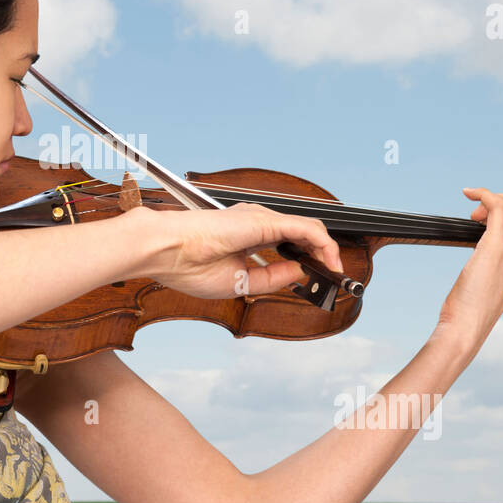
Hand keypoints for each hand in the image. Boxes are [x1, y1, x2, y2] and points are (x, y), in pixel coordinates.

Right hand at [145, 202, 343, 299]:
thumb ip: (271, 278)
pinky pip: (305, 229)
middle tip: (334, 277)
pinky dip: (324, 245)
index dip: (306, 263)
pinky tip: (331, 261)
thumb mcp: (239, 283)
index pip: (286, 247)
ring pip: (308, 230)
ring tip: (337, 271)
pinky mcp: (265, 220)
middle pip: (301, 235)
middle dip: (322, 255)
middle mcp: (255, 224)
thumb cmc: (188, 266)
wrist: (165, 251)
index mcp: (246, 238)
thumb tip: (300, 273)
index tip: (319, 281)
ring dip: (327, 250)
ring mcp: (261, 220)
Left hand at [435, 188, 502, 350]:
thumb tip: (484, 246)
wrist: (467, 327)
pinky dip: (483, 193)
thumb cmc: (472, 308)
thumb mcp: (494, 282)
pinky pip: (496, 205)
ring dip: (493, 196)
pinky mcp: (494, 247)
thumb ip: (497, 262)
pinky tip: (468, 194)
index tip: (485, 221)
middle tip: (478, 217)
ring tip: (473, 215)